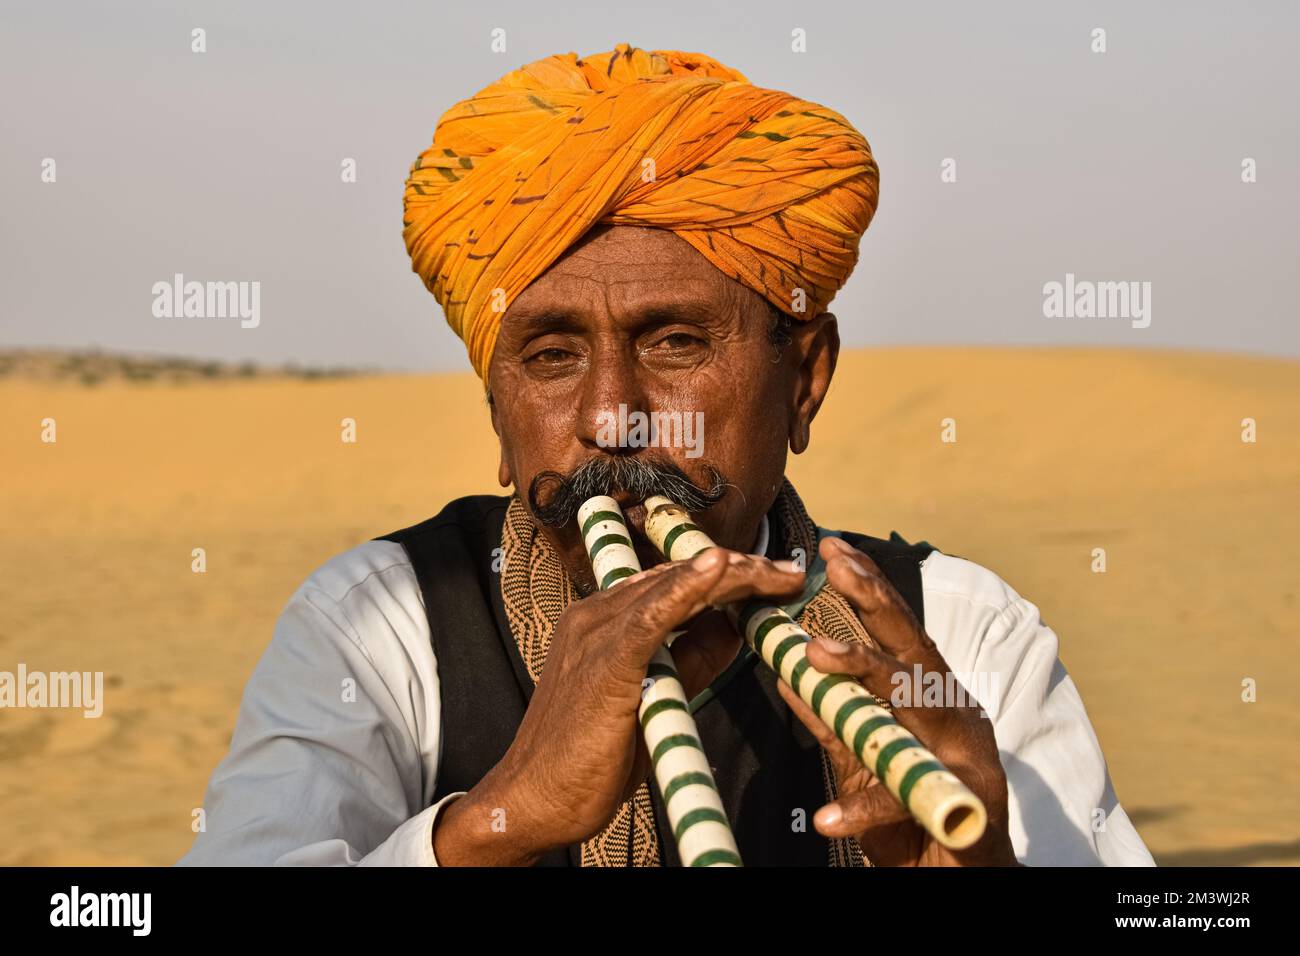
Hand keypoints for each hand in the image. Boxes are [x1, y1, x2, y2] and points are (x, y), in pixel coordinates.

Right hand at [434, 547, 803, 864]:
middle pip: (678, 578)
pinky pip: (652, 617)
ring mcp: (595, 633)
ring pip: (671, 589)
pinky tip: (720, 566)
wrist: (535, 801)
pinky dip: (688, 589)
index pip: (674, 583)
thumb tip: (737, 627)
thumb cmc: (590, 759)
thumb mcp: (657, 697)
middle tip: (790, 574)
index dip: (727, 577)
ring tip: (777, 572)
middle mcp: (596, 615)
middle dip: (741, 572)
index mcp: (604, 621)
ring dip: (731, 576)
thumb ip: (692, 660)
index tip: (774, 579)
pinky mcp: (604, 661)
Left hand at [775, 535, 1017, 865]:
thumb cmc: (911, 816)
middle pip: (912, 647)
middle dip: (874, 601)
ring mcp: (966, 754)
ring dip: (863, 674)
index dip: (867, 589)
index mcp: (931, 696)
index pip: (898, 633)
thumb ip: (834, 718)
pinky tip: (828, 816)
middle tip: (833, 565)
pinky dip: (863, 807)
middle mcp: (954, 712)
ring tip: (815, 654)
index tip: (830, 551)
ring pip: (914, 702)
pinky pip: (905, 799)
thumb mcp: (863, 758)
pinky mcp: (968, 805)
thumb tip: (789, 674)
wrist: (957, 881)